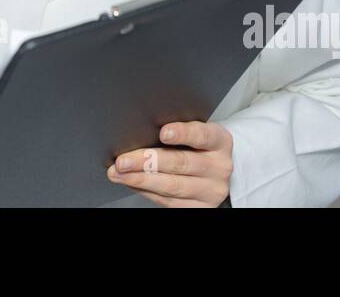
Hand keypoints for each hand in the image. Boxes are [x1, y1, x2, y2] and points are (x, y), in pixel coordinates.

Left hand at [107, 121, 232, 206]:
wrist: (216, 172)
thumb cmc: (199, 147)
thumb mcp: (196, 133)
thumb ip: (177, 131)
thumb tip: (140, 132)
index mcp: (220, 142)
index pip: (202, 135)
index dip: (182, 133)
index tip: (163, 133)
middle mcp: (218, 167)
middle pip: (181, 163)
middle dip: (147, 161)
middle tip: (123, 160)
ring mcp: (210, 190)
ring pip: (172, 186)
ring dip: (140, 180)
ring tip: (120, 174)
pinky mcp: (199, 207)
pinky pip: (168, 202)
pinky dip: (145, 191)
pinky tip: (131, 183)